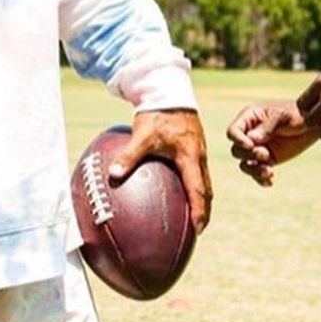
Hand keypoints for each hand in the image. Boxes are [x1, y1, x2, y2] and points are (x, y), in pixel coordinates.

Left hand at [107, 108, 212, 231]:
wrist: (169, 91)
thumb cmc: (157, 114)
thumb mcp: (142, 135)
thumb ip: (129, 156)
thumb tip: (113, 175)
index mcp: (191, 158)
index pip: (199, 190)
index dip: (199, 212)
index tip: (198, 230)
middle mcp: (199, 157)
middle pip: (207, 190)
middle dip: (204, 211)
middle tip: (198, 230)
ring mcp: (199, 151)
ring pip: (203, 181)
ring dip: (201, 199)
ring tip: (193, 216)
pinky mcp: (193, 147)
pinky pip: (196, 171)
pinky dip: (193, 185)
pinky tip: (179, 190)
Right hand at [227, 100, 315, 185]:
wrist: (314, 125)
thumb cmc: (298, 114)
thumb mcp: (283, 117)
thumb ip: (267, 127)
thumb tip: (251, 140)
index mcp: (250, 118)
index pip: (233, 132)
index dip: (237, 140)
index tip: (251, 146)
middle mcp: (250, 134)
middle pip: (236, 150)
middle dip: (248, 155)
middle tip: (265, 155)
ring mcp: (258, 148)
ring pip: (245, 164)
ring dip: (254, 171)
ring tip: (269, 172)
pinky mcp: (268, 160)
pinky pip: (257, 173)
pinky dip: (261, 179)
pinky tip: (270, 181)